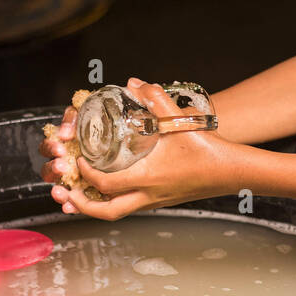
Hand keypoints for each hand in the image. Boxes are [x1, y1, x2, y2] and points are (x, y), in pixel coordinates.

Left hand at [44, 79, 240, 221]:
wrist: (231, 172)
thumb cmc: (207, 150)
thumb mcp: (179, 121)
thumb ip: (155, 100)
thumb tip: (135, 83)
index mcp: (148, 177)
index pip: (105, 183)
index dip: (85, 173)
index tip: (77, 160)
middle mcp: (148, 194)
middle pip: (105, 211)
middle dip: (80, 204)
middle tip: (64, 193)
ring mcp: (155, 201)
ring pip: (116, 213)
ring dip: (93, 206)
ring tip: (77, 195)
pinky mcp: (161, 201)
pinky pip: (130, 206)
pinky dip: (112, 201)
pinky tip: (108, 190)